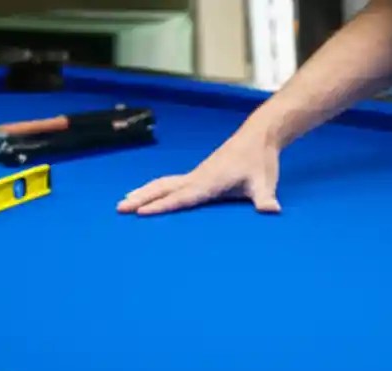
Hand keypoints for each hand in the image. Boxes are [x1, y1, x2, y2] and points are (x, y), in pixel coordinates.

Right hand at [117, 131, 281, 214]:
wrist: (259, 136)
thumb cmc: (260, 160)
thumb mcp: (265, 182)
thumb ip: (265, 198)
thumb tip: (272, 210)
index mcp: (210, 181)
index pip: (182, 197)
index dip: (162, 205)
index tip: (141, 212)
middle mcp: (198, 177)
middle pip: (164, 189)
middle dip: (142, 198)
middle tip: (119, 208)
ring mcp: (197, 174)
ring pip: (164, 183)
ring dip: (144, 192)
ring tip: (123, 202)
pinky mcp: (199, 173)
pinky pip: (172, 182)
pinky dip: (155, 188)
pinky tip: (148, 194)